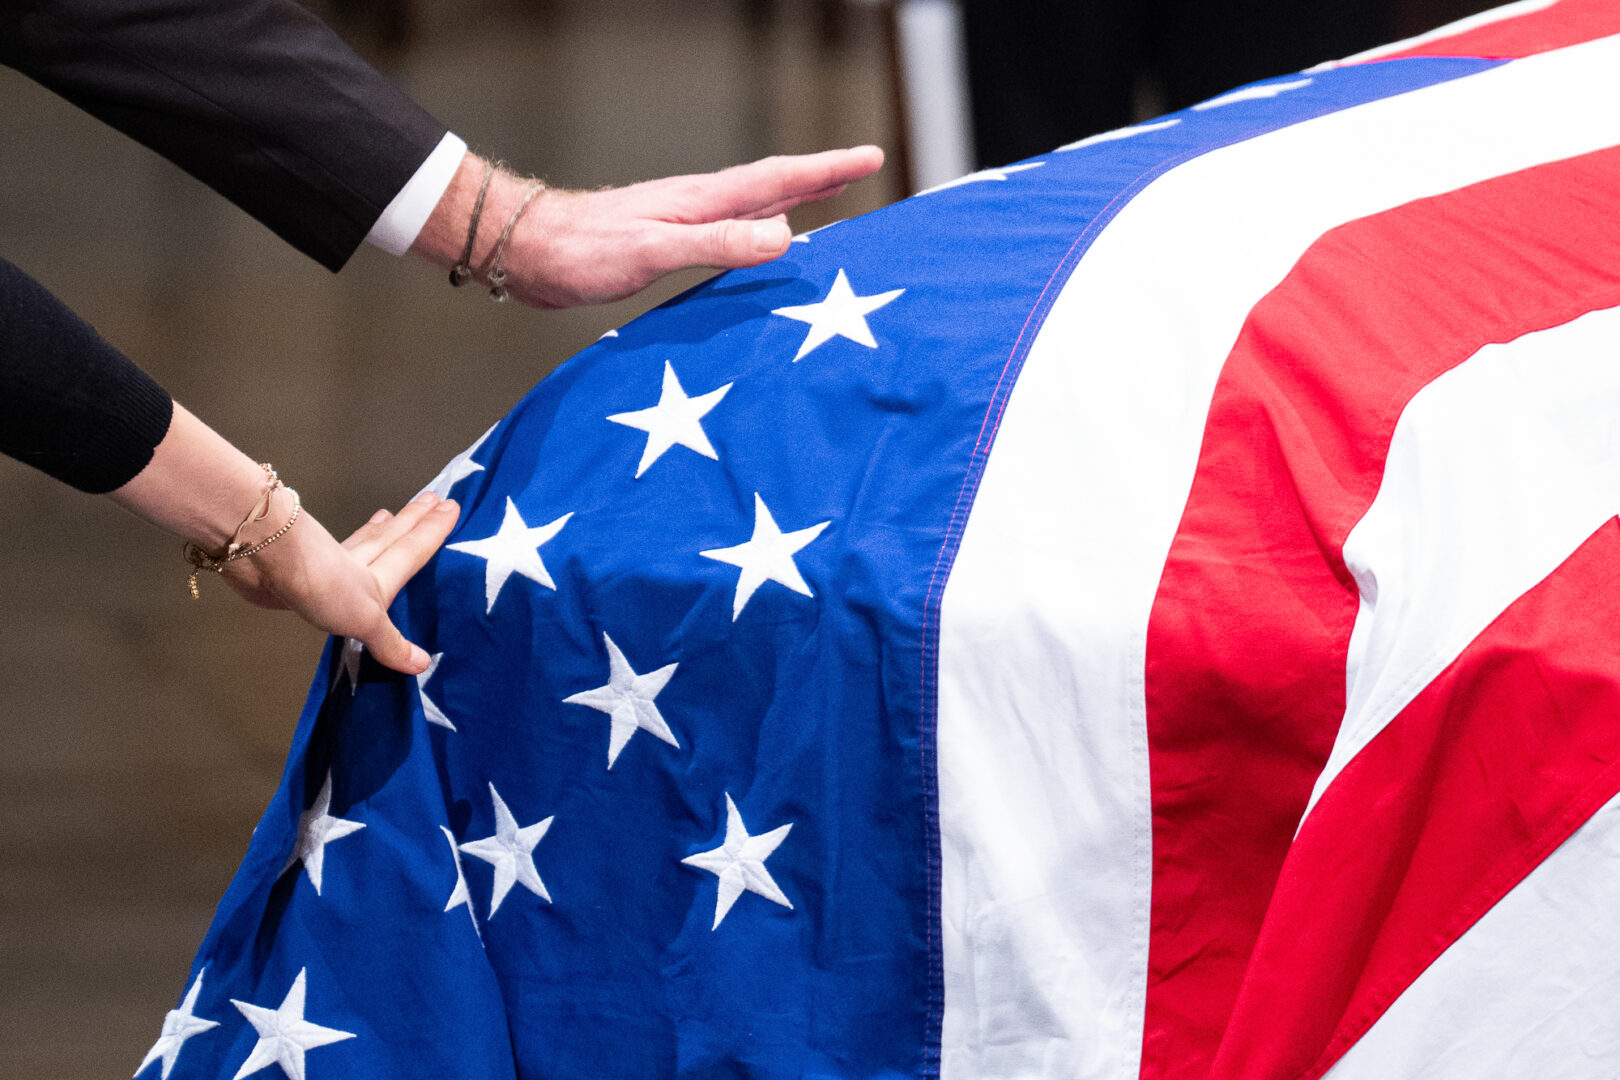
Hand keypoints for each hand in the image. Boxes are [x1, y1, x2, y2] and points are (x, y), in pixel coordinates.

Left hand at [223, 491, 459, 674]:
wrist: (264, 564)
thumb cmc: (323, 584)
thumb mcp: (366, 618)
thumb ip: (390, 641)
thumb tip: (421, 664)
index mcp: (381, 573)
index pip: (414, 549)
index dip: (433, 530)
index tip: (451, 505)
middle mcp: (358, 562)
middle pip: (392, 537)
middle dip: (413, 519)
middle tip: (431, 497)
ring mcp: (329, 564)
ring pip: (363, 542)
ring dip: (377, 530)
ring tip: (388, 515)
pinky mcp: (302, 572)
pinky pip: (335, 558)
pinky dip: (344, 549)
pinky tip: (341, 550)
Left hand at [413, 145, 884, 307]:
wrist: (528, 250)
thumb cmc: (584, 251)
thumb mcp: (656, 251)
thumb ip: (717, 244)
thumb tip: (783, 236)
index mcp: (705, 201)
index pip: (779, 179)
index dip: (827, 170)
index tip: (870, 156)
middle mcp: (699, 204)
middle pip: (773, 185)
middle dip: (820, 176)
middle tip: (862, 167)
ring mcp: (683, 220)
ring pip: (753, 206)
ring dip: (793, 199)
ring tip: (824, 196)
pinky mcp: (666, 240)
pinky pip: (731, 230)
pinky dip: (758, 228)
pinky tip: (756, 241)